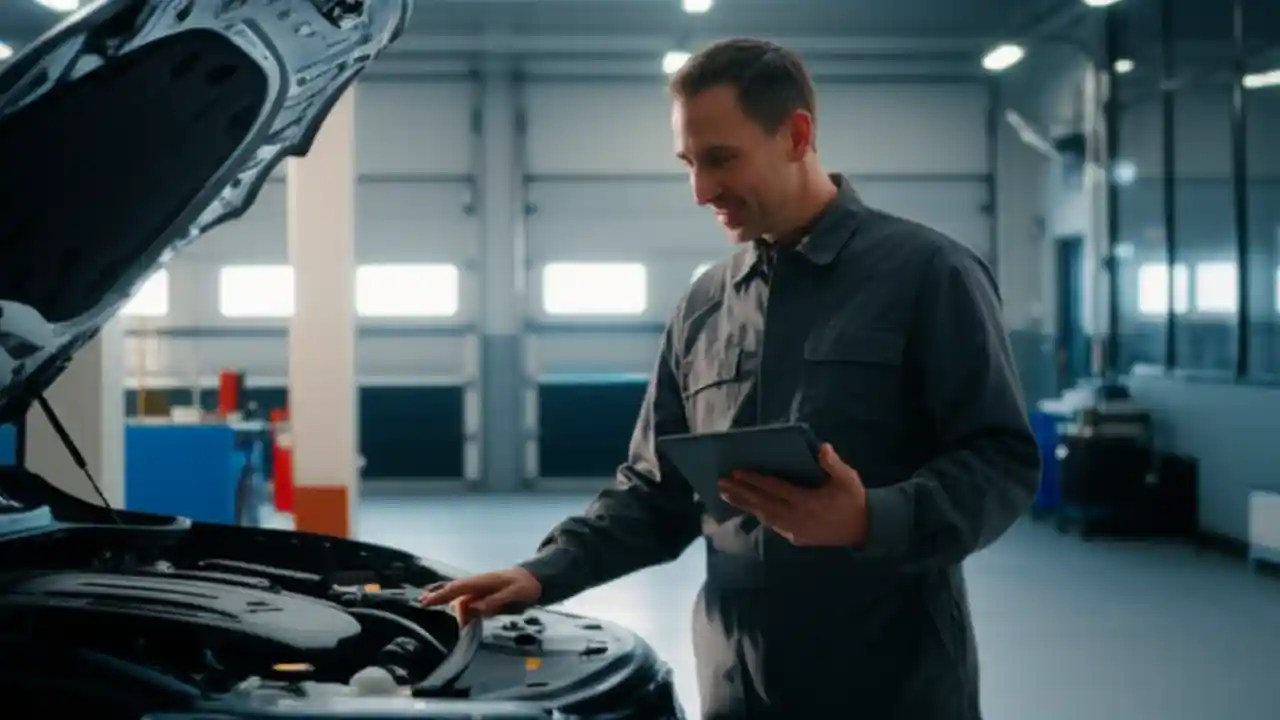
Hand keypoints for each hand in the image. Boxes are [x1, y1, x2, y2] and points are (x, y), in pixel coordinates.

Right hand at [418, 568, 542, 623]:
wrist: (536, 579)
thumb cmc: (526, 587)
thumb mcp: (515, 594)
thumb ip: (496, 601)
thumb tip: (474, 608)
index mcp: (483, 583)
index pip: (458, 588)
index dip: (441, 595)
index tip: (426, 602)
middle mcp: (479, 585)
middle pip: (455, 591)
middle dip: (438, 595)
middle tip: (421, 603)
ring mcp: (481, 590)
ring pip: (460, 597)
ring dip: (447, 601)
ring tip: (431, 607)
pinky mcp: (485, 595)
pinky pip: (467, 601)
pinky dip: (458, 606)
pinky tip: (454, 616)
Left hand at [718, 442, 868, 547]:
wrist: (864, 530)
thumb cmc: (853, 499)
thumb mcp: (847, 478)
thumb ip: (833, 464)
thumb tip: (822, 447)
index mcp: (807, 502)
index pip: (775, 489)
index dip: (755, 480)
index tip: (737, 471)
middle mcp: (796, 519)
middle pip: (762, 504)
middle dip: (741, 492)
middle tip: (720, 483)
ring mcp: (794, 531)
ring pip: (764, 516)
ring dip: (744, 505)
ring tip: (726, 494)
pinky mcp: (796, 538)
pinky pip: (772, 525)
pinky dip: (758, 514)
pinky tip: (748, 507)